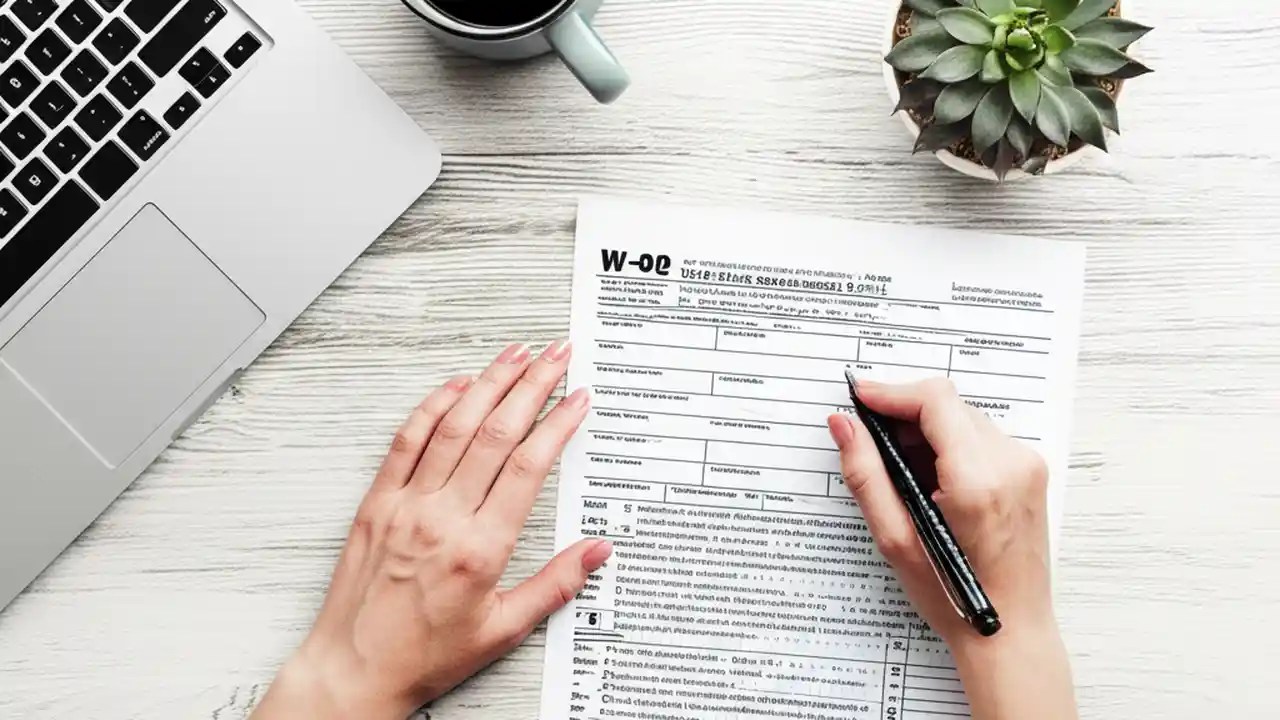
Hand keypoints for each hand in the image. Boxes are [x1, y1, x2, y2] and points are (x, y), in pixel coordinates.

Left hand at [253, 342, 611, 719]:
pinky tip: (456, 386)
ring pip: (453, 426)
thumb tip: (598, 551)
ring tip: (515, 354)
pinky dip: (433, 406)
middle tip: (556, 355)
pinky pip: (406, 441)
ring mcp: (406, 505)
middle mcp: (442, 518)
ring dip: (488, 382)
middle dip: (531, 385)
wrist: (355, 669)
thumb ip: (555, 584)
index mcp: (480, 549)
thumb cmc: (425, 655)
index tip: (577, 399)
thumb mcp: (503, 629)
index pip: (528, 466)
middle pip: (495, 433)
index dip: (556, 424)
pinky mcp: (377, 502)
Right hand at [827, 378, 1076, 719]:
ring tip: (907, 478)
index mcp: (977, 481)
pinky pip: (981, 437)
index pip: (934, 401)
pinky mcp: (1030, 472)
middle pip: (948, 405)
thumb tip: (844, 427)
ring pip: (963, 418)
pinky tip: (934, 483)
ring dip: (928, 432)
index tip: (860, 399)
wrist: (1011, 630)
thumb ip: (866, 475)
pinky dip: (950, 446)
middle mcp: (1010, 464)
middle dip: (905, 416)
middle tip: (874, 448)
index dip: (891, 392)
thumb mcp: (895, 539)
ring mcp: (1026, 466)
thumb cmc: (955, 596)